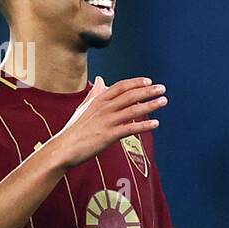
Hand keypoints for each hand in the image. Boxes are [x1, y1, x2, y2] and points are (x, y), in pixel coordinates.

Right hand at [49, 76, 167, 168]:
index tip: (148, 81)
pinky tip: (155, 124)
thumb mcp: (84, 108)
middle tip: (162, 88)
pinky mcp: (109, 135)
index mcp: (98, 100)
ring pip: (133, 110)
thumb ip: (94, 94)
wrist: (65, 148)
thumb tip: (100, 79)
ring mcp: (107, 121)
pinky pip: (131, 128)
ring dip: (150, 105)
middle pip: (130, 95)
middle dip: (148, 91)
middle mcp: (104, 108)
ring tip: (163, 101)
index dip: (136, 83)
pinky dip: (144, 125)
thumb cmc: (75, 130)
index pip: (120, 87)